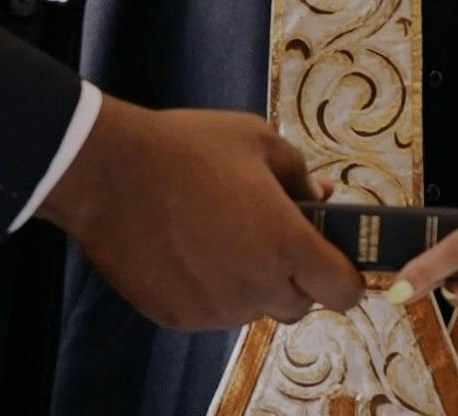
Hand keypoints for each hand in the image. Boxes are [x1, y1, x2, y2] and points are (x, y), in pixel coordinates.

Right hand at [39, 101, 364, 332]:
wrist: (110, 173)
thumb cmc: (187, 149)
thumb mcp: (259, 141)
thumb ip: (300, 176)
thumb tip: (321, 200)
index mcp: (285, 244)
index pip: (344, 292)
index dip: (347, 278)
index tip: (336, 262)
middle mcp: (255, 286)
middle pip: (300, 305)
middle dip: (298, 278)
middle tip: (274, 238)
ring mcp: (215, 308)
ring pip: (254, 309)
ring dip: (253, 284)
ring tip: (224, 236)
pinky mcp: (179, 317)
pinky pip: (214, 313)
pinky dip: (214, 290)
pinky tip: (193, 251)